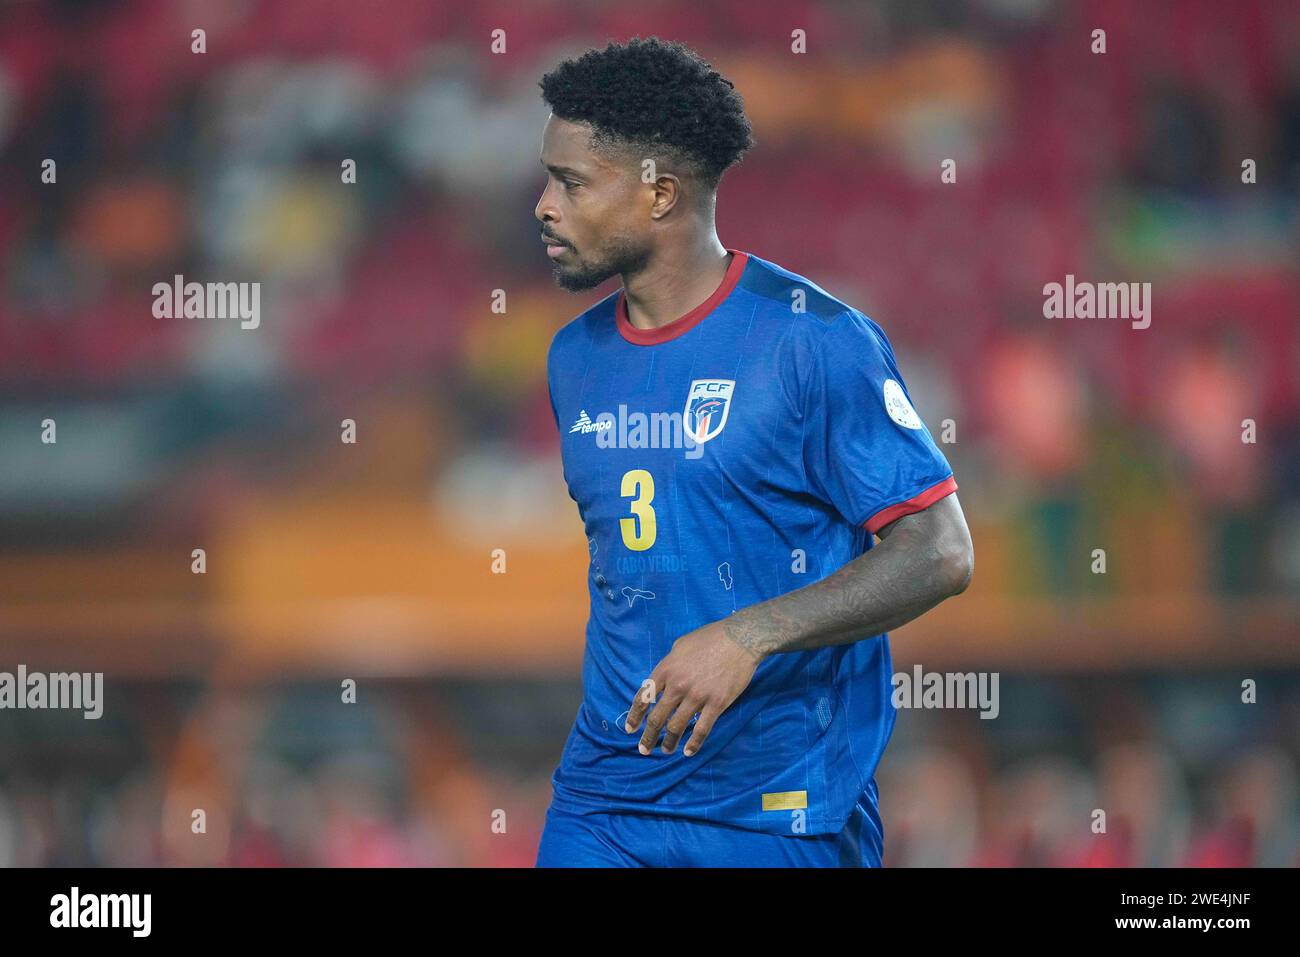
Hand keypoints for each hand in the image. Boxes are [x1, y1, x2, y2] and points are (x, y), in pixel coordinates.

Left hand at [624, 618, 764, 757]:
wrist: (740, 638)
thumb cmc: (710, 637)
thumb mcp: (681, 645)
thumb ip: (670, 664)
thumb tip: (665, 678)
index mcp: (666, 669)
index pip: (644, 698)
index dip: (635, 716)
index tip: (630, 729)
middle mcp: (677, 685)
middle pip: (657, 717)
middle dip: (648, 737)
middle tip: (644, 749)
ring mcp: (697, 696)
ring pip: (676, 727)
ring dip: (669, 743)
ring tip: (665, 751)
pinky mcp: (716, 704)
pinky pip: (702, 729)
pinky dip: (694, 743)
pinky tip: (689, 752)